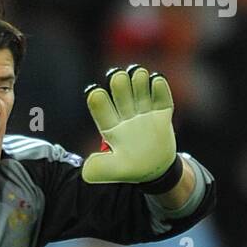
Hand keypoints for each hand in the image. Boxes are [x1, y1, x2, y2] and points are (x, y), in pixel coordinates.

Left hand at [82, 66, 177, 185]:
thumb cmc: (131, 169)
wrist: (157, 170)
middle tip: (118, 77)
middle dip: (119, 84)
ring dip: (139, 81)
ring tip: (139, 75)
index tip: (95, 93)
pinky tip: (156, 80)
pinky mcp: (161, 113)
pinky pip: (161, 99)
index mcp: (110, 128)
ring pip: (140, 92)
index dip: (98, 102)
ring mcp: (144, 113)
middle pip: (121, 95)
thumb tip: (85, 170)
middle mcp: (126, 116)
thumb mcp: (114, 172)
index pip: (101, 111)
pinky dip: (159, 89)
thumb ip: (99, 169)